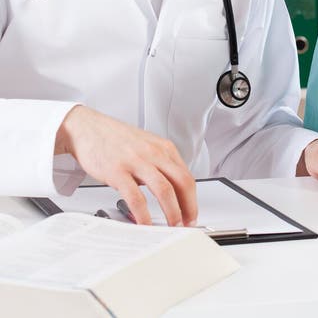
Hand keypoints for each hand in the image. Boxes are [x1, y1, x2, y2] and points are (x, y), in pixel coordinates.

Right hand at [55, 105, 196, 226]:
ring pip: (164, 189)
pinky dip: (143, 215)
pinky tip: (145, 224)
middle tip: (187, 224)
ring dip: (172, 212)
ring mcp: (136, 161)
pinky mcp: (118, 171)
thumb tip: (172, 192)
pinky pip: (136, 197)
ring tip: (172, 227)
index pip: (186, 176)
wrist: (89, 128)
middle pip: (182, 182)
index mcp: (163, 148)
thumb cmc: (116, 139)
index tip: (191, 214)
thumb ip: (160, 165)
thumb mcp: (146, 146)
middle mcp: (153, 153)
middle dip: (188, 207)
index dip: (192, 199)